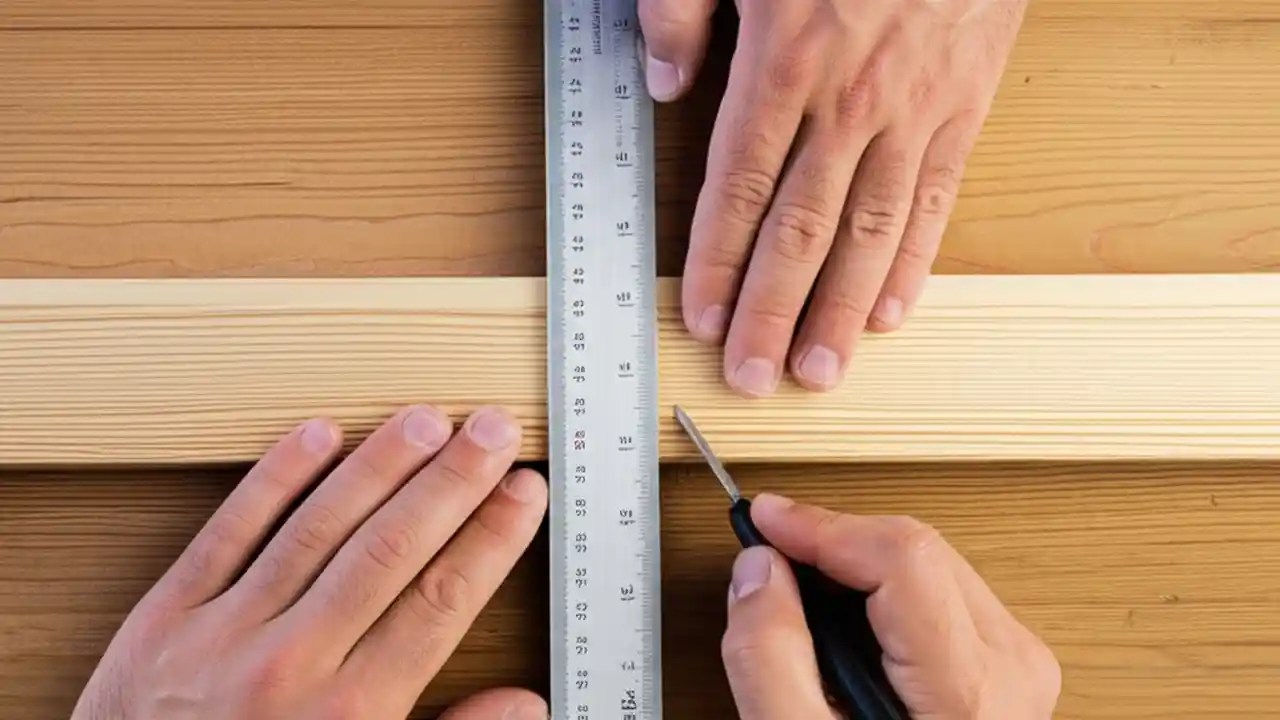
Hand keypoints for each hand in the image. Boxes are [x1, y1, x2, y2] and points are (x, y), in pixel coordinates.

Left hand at [73, 406, 548, 719]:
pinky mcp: (167, 615)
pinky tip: (318, 435)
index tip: (522, 493)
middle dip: (452, 481)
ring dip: (379, 466)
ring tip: (427, 420)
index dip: (490, 538)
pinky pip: (228, 532)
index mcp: (350, 714)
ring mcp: (226, 632)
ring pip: (319, 528)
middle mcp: (294, 664)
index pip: (441, 601)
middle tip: (493, 431)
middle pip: (392, 550)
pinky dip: (274, 480)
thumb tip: (523, 706)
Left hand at [640, 0, 1026, 395]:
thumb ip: (685, 6)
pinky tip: (890, 311)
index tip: (702, 320)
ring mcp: (915, 110)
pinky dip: (913, 260)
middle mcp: (850, 101)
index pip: (740, 188)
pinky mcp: (964, 106)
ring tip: (819, 371)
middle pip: (801, 229)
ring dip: (841, 308)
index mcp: (786, 61)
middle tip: (754, 377)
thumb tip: (665, 81)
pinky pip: (937, 199)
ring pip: (871, 230)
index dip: (719, 263)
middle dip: (773, 311)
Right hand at [720, 494, 1059, 718]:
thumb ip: (771, 659)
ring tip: (800, 589)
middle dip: (833, 541)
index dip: (822, 524)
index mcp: (969, 686)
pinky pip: (939, 595)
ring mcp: (1016, 665)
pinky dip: (881, 592)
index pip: (899, 553)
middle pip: (914, 548)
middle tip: (770, 551)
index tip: (765, 519)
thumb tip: (758, 575)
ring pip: (927, 565)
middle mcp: (1009, 663)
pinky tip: (842, 619)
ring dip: (856, 566)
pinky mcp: (1006, 668)